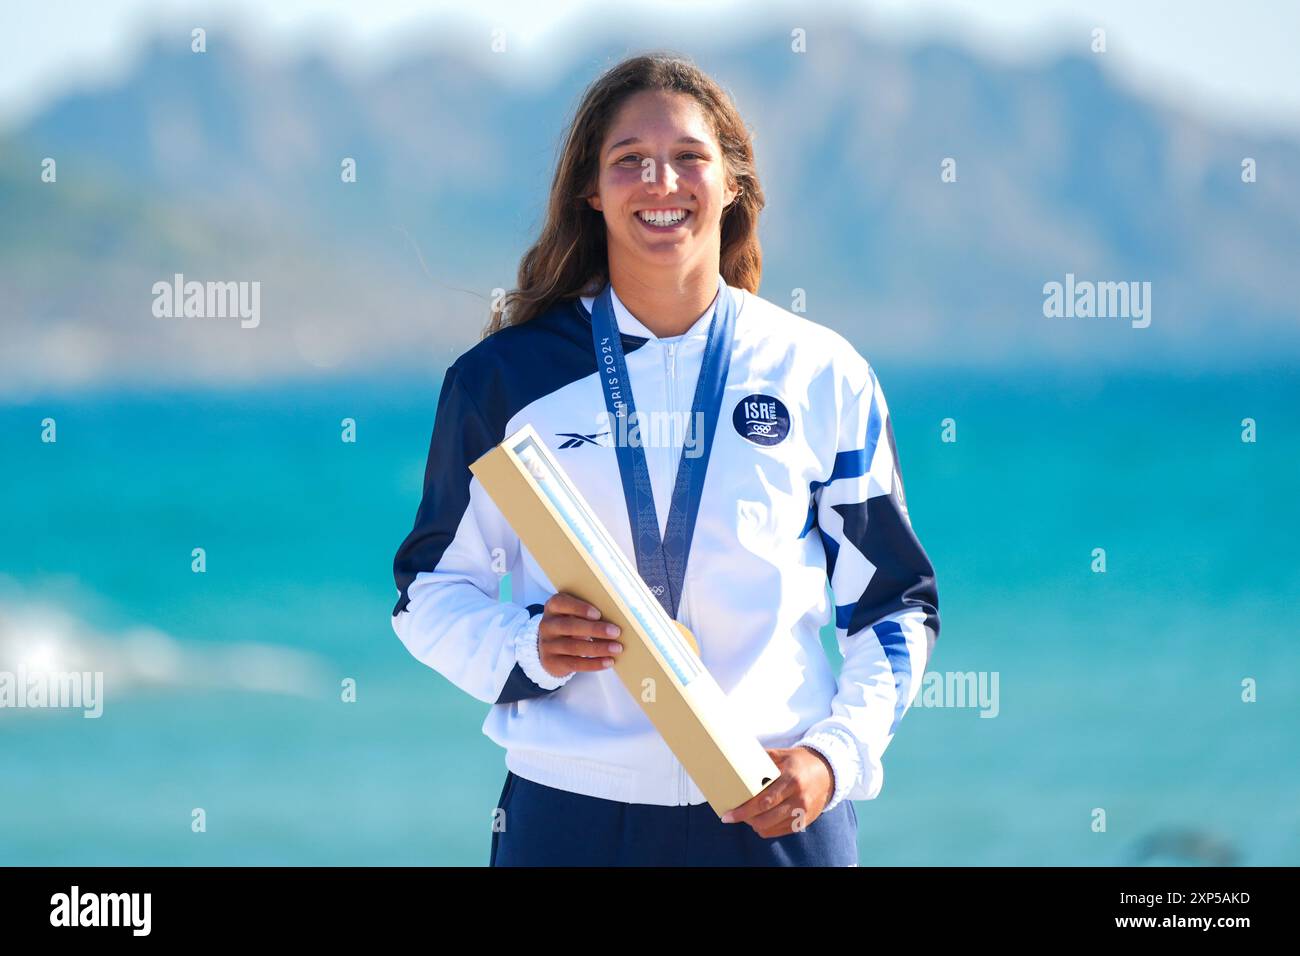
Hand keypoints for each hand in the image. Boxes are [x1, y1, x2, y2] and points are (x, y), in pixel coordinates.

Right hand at [537, 592, 623, 678]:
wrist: (550, 650)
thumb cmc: (569, 627)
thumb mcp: (573, 615)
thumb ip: (587, 614)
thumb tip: (613, 620)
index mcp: (553, 607)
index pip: (561, 603)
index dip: (579, 608)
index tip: (598, 614)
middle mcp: (547, 625)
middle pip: (569, 626)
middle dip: (594, 629)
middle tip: (615, 632)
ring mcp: (547, 645)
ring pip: (573, 647)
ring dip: (598, 648)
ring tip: (616, 648)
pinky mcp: (552, 662)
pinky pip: (574, 664)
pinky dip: (594, 663)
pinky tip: (608, 661)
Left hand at [719, 746, 834, 837]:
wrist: (827, 772)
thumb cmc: (799, 762)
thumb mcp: (781, 755)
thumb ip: (761, 759)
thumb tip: (737, 759)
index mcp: (791, 779)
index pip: (763, 801)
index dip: (743, 810)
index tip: (728, 814)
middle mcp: (798, 798)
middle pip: (765, 818)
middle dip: (744, 819)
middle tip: (730, 817)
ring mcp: (803, 812)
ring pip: (771, 827)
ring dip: (753, 824)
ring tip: (744, 816)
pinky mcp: (804, 821)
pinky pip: (780, 831)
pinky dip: (766, 829)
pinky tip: (758, 821)